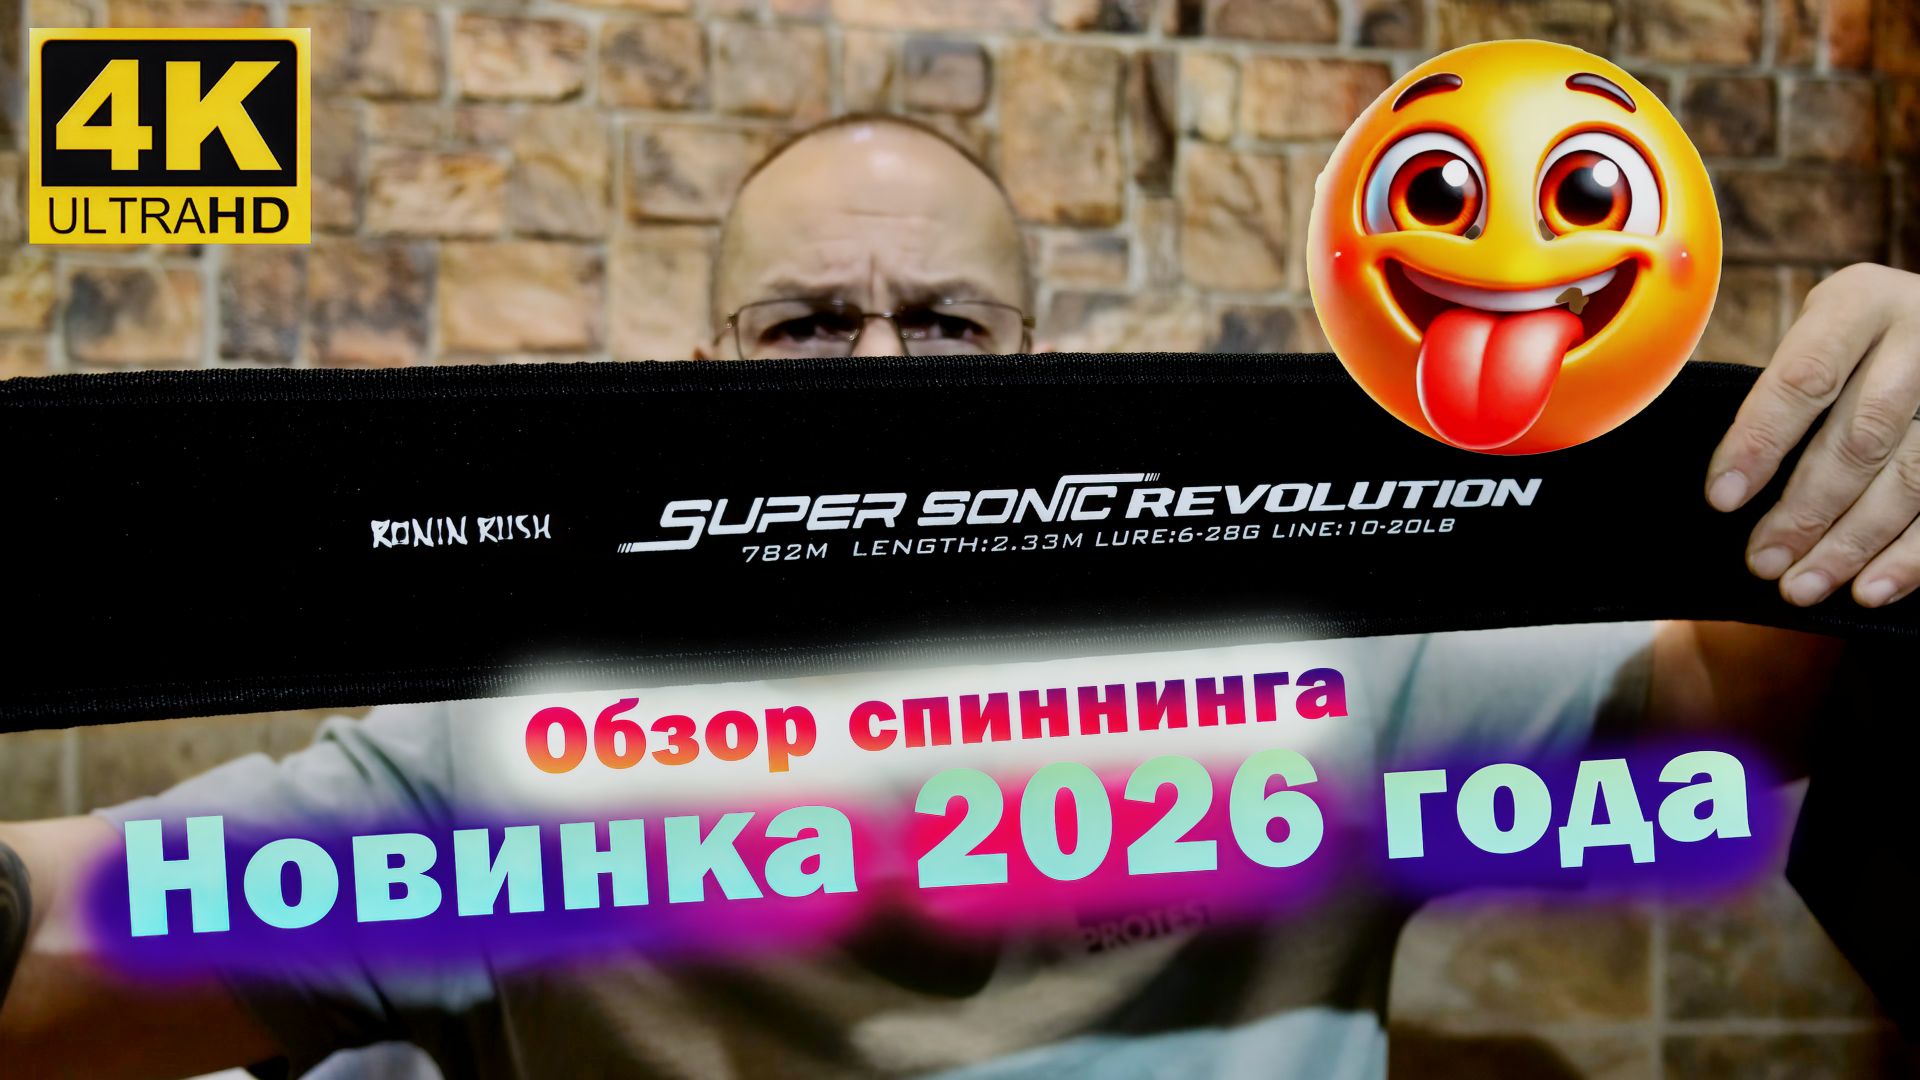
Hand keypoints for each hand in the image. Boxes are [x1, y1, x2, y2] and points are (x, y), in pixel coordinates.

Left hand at [1705, 263, 1919, 607]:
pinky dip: (1911, 557)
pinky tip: (1871, 590)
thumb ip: (1788, 390)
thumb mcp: (1820, 335)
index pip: (1804, 378)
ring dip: (1853, 543)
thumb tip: (1730, 488)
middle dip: (1806, 510)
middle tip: (1763, 562)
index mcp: (1860, 303)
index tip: (1722, 500)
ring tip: (1804, 585)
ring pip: (1909, 478)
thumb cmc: (1857, 344)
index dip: (1760, 442)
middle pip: (1859, 437)